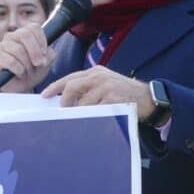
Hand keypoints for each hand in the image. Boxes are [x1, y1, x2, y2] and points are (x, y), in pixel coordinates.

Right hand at [0, 23, 54, 90]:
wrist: (21, 87)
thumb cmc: (33, 71)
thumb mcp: (46, 62)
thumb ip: (49, 54)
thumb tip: (45, 54)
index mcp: (25, 34)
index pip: (34, 27)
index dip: (42, 40)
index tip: (45, 54)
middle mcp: (12, 36)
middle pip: (24, 34)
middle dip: (35, 51)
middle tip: (39, 63)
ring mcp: (2, 46)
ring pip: (18, 50)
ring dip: (27, 65)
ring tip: (28, 72)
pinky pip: (11, 61)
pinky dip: (19, 70)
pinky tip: (20, 74)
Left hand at [42, 66, 156, 120]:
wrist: (149, 98)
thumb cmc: (125, 94)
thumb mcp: (107, 84)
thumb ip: (90, 87)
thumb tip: (67, 100)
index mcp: (96, 72)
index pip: (70, 77)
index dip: (55, 87)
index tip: (45, 96)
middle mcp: (100, 76)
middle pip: (72, 87)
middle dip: (64, 101)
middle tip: (63, 112)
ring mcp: (106, 87)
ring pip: (82, 103)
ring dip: (80, 114)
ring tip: (83, 120)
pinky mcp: (112, 99)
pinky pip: (95, 112)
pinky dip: (91, 118)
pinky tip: (94, 122)